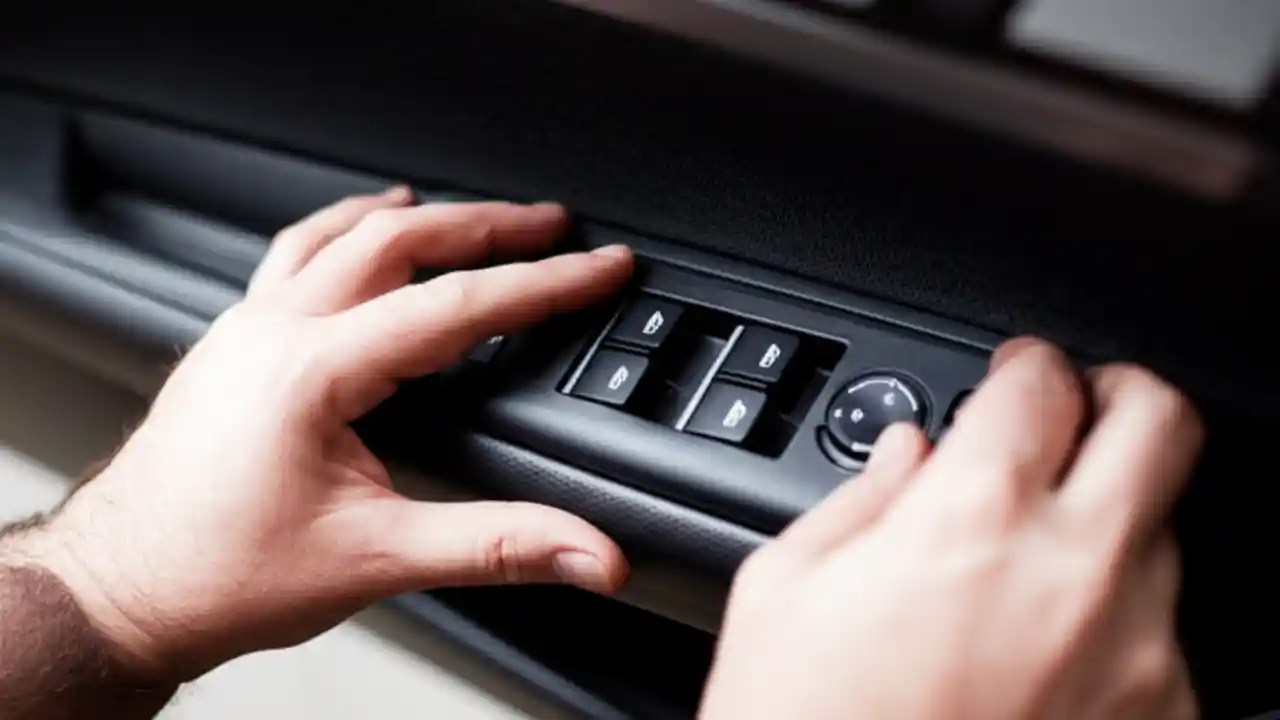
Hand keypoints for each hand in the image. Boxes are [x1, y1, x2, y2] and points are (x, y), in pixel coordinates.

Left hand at [7, 188, 633, 681]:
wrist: (123, 589)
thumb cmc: (220, 575)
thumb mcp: (379, 560)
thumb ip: (498, 547)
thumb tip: (587, 551)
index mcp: (313, 371)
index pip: (458, 304)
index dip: (546, 283)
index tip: (598, 267)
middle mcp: (274, 330)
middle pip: (401, 240)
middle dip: (491, 226)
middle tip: (555, 225)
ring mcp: (245, 328)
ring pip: (343, 233)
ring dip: (422, 218)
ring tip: (476, 213)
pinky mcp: (232, 341)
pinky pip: (295, 252)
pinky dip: (349, 229)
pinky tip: (365, 231)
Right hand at [701, 339, 1201, 718]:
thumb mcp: (783, 593)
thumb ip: (859, 498)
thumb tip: (907, 452)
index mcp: (973, 519)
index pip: (1042, 383)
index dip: (1026, 363)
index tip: (1015, 373)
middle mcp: (1079, 576)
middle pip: (1160, 424)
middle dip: (1117, 396)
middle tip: (1073, 412)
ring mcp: (1137, 655)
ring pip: (1163, 533)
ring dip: (1107, 519)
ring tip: (1032, 563)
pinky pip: (1160, 636)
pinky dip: (1111, 619)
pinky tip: (1039, 652)